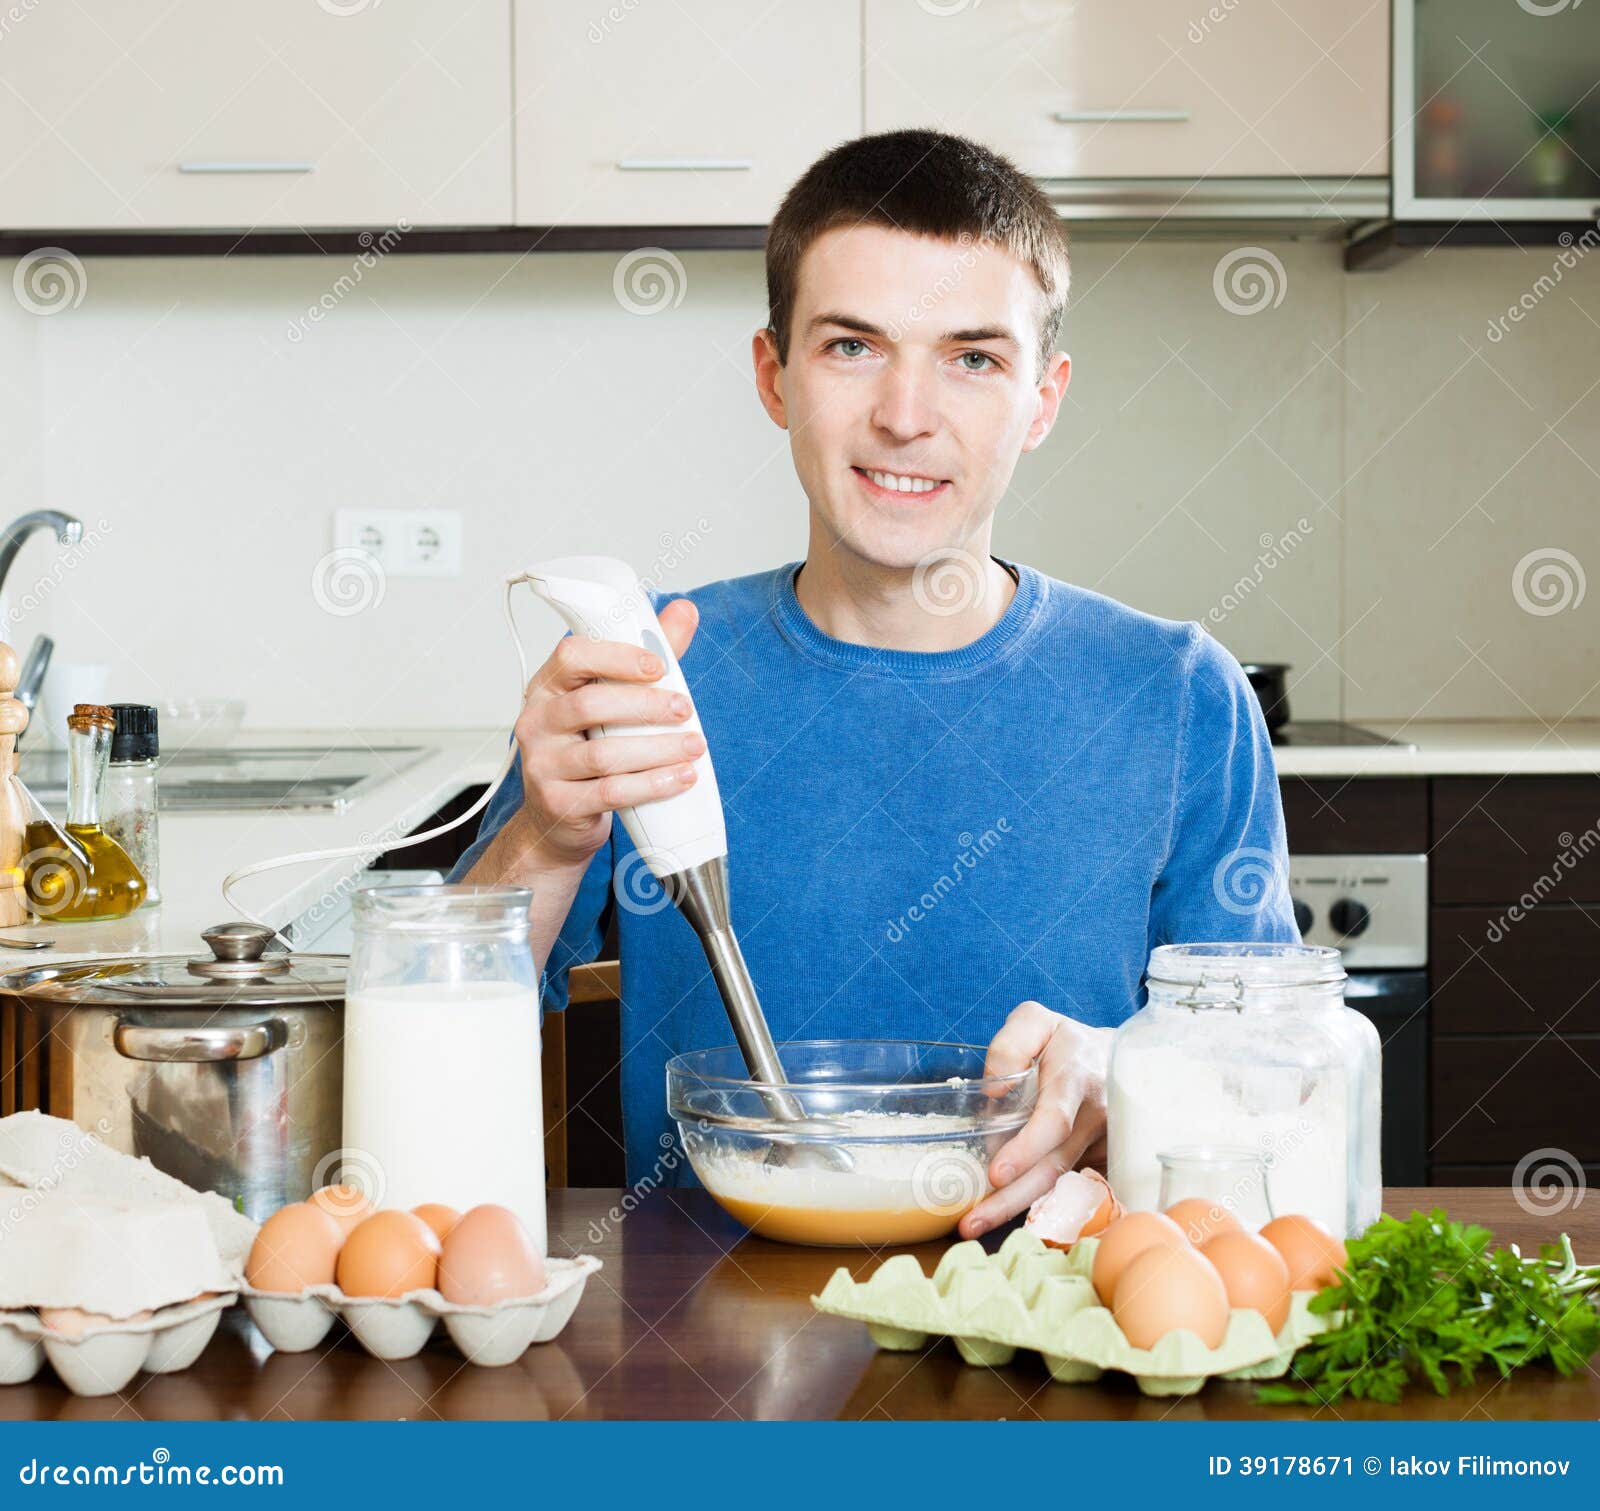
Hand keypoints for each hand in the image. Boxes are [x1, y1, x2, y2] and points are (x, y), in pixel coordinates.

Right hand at [509, 598, 701, 870]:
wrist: (557, 819)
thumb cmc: (587, 749)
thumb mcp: (611, 701)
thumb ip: (646, 658)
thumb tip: (685, 610)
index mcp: (547, 688)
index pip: (571, 656)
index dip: (617, 657)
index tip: (659, 667)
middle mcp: (536, 723)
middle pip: (589, 705)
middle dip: (645, 705)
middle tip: (685, 709)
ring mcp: (542, 765)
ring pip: (603, 754)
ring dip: (657, 749)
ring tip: (694, 746)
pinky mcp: (558, 804)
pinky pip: (609, 792)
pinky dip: (652, 785)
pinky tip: (682, 778)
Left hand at [958, 1000, 1112, 1238]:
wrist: (1116, 1058)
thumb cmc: (1066, 1041)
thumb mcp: (1035, 1020)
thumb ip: (1011, 1044)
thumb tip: (994, 1091)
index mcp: (1076, 1080)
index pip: (1055, 1122)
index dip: (1027, 1150)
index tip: (997, 1174)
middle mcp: (1094, 1119)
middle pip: (1053, 1167)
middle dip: (1012, 1199)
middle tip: (971, 1223)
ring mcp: (1100, 1146)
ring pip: (1058, 1184)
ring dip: (1017, 1209)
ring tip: (975, 1224)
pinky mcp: (1098, 1164)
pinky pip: (1065, 1189)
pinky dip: (1035, 1205)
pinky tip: (1003, 1216)